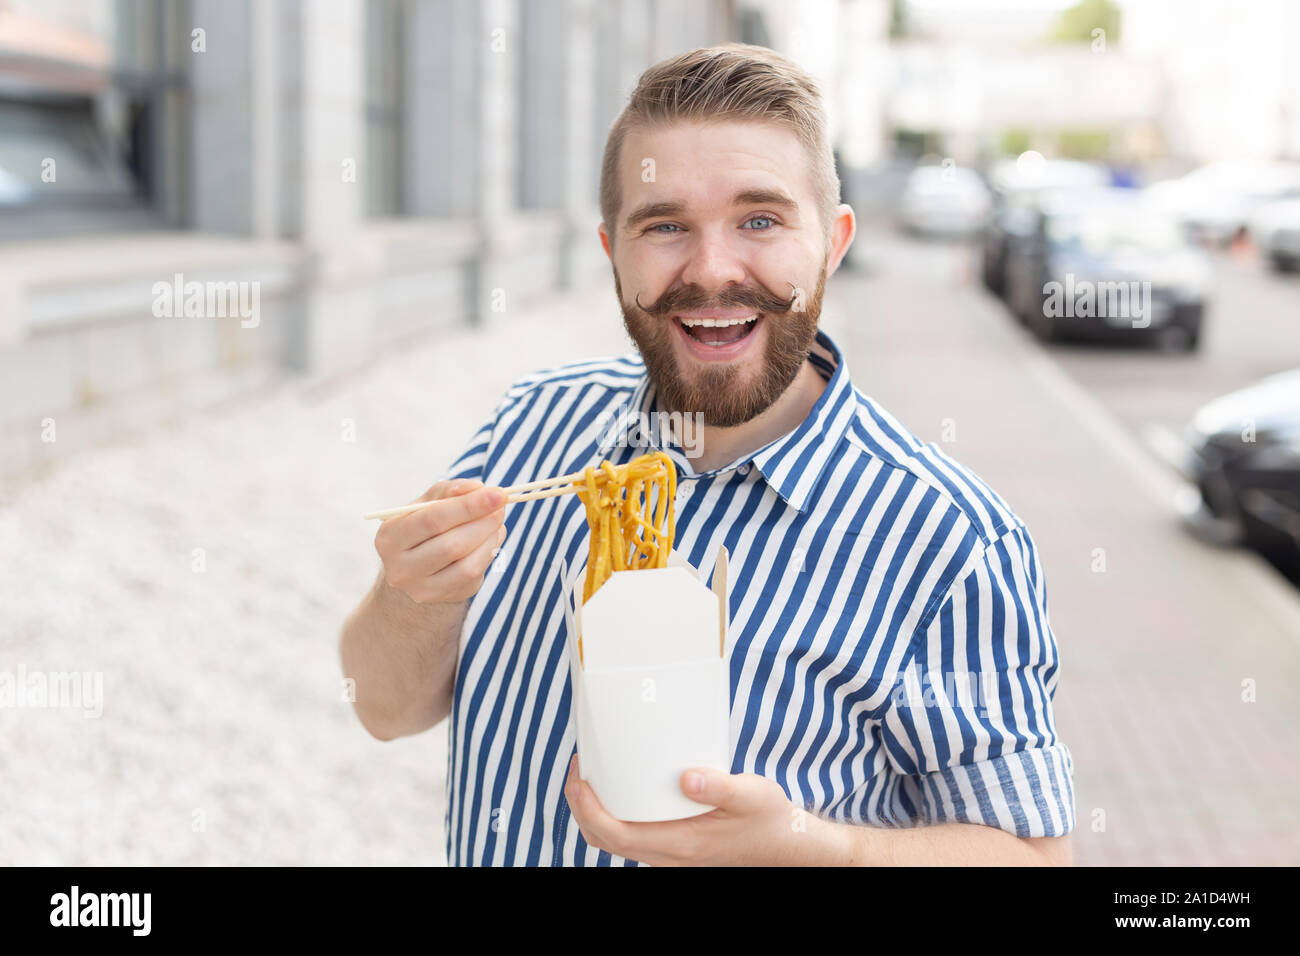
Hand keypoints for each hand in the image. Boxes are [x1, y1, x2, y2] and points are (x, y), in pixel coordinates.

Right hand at [373, 479, 506, 604]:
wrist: (416, 564)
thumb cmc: (424, 525)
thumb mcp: (429, 502)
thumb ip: (451, 490)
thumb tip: (478, 488)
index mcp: (390, 537)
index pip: (432, 520)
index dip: (468, 506)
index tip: (498, 494)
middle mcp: (400, 568)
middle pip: (451, 545)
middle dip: (483, 522)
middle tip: (501, 506)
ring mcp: (420, 588)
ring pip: (466, 566)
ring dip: (489, 539)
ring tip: (497, 521)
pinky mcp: (442, 597)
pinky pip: (473, 576)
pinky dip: (488, 554)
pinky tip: (492, 538)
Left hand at [563, 754, 837, 865]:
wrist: (789, 848)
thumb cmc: (770, 820)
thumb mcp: (751, 794)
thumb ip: (719, 786)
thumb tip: (686, 777)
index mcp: (682, 844)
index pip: (618, 836)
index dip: (589, 811)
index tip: (579, 779)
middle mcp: (670, 855)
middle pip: (607, 841)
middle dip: (582, 808)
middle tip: (578, 769)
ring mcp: (671, 855)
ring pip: (617, 842)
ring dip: (595, 813)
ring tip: (593, 776)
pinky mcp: (676, 847)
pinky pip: (632, 837)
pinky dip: (614, 816)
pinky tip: (622, 789)